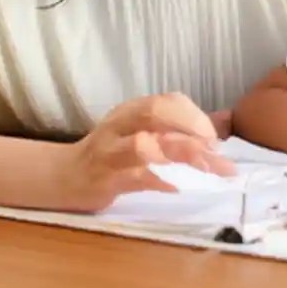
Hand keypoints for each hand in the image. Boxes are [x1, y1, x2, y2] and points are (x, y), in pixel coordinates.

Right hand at [53, 92, 235, 211]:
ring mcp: (110, 152)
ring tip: (206, 167)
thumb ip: (175, 131)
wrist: (63, 177)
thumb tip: (223, 126)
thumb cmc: (110, 155)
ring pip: (143, 145)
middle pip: (155, 113)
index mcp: (131, 111)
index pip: (167, 100)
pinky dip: (159, 181)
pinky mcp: (105, 179)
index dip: (195, 116)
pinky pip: (135, 178)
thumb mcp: (139, 133)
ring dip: (179, 154)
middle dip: (191, 129)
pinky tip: (179, 187)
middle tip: (217, 153)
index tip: (216, 139)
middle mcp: (120, 125)